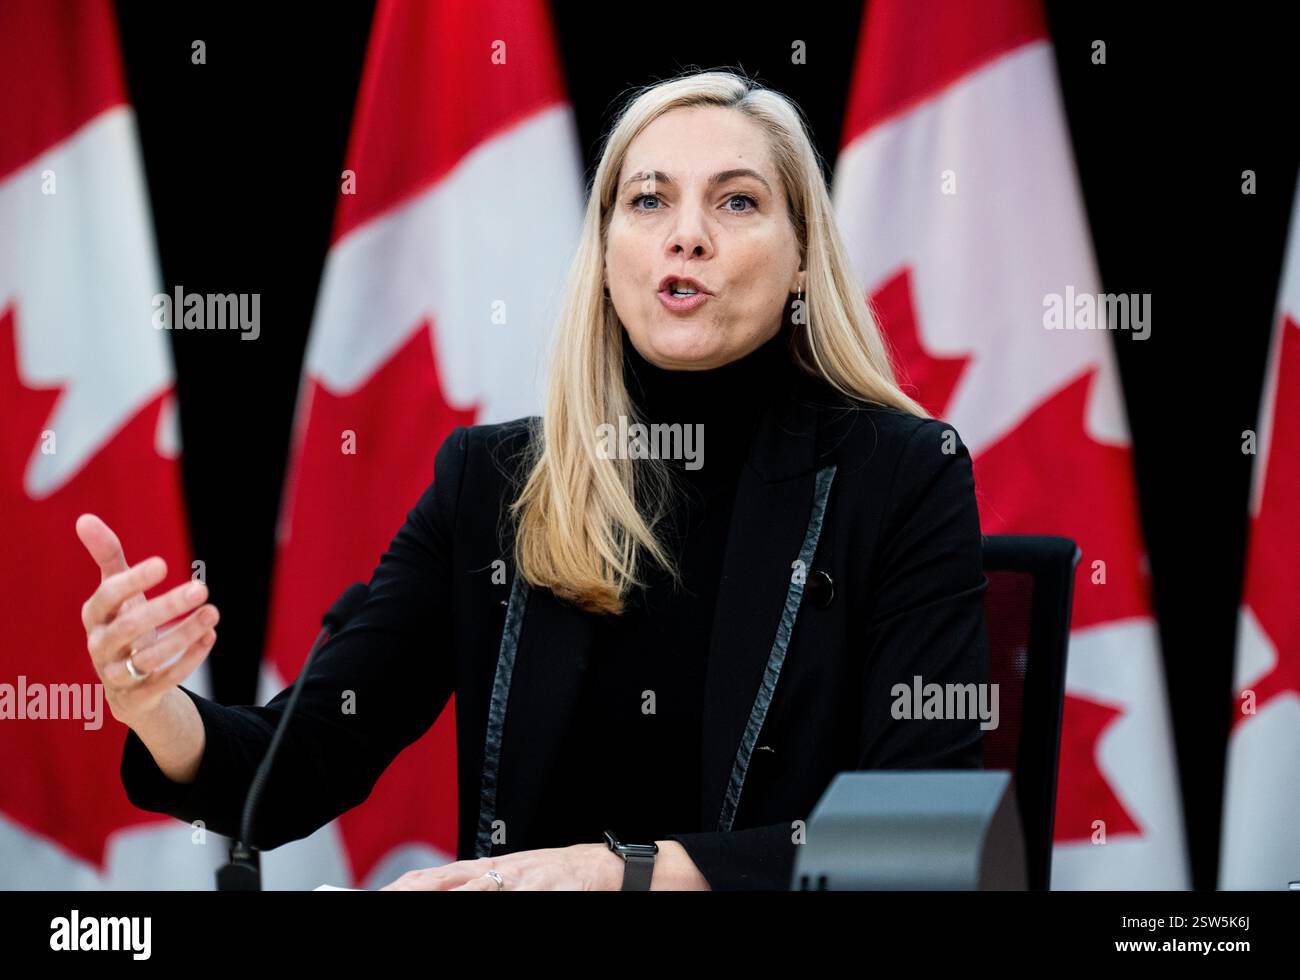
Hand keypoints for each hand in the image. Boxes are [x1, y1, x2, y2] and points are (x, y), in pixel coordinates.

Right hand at [75, 514, 219, 725]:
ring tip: (213, 613)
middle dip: (167, 607)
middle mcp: (100, 646)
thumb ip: (106, 556)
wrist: (126, 685)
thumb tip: (84, 518)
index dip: (133, 581)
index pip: (108, 596)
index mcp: (94, 616)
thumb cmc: (123, 623)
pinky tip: (211, 636)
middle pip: (130, 627)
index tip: (163, 563)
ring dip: (184, 635)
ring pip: (148, 658)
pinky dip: (190, 659)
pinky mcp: (138, 696)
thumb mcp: (116, 591)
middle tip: (202, 589)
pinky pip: (165, 680)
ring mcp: (117, 674)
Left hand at [379, 844, 623, 890]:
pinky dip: (499, 900)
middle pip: (445, 880)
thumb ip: (474, 885)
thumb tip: (433, 889)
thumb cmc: (549, 877)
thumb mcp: (508, 877)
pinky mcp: (544, 888)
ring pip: (476, 888)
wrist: (599, 867)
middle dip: (412, 890)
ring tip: (416, 897)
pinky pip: (519, 897)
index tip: (377, 894)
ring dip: (449, 895)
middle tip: (383, 897)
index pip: (433, 876)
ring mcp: (520, 879)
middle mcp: (497, 871)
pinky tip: (479, 900)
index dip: (403, 886)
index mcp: (484, 868)